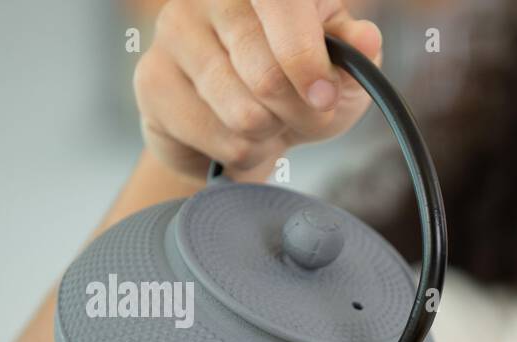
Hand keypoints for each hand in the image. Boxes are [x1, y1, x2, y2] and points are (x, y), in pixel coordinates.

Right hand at [134, 0, 382, 181]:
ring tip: (266, 122)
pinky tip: (235, 132)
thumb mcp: (342, 71)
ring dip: (269, 134)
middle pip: (266, 75)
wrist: (245, 125)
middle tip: (299, 113)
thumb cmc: (298, 87)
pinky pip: (218, 138)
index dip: (306, 60)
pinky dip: (242, 152)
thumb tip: (365, 38)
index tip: (324, 97)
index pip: (283, 6)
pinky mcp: (151, 78)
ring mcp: (175, 30)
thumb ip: (356, 55)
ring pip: (243, 114)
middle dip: (297, 112)